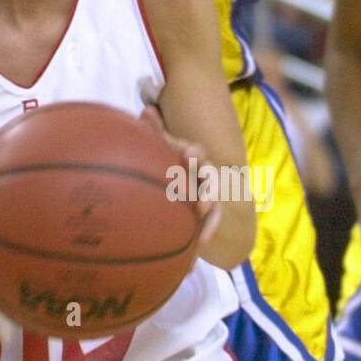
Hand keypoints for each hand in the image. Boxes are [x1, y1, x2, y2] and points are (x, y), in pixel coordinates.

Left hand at [140, 107, 221, 252]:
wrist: (185, 191)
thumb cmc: (171, 164)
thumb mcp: (164, 150)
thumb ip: (156, 133)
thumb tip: (147, 110)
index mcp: (193, 159)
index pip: (196, 154)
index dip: (192, 154)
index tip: (186, 156)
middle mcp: (204, 177)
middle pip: (210, 179)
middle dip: (207, 186)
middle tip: (201, 199)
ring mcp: (208, 198)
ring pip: (213, 204)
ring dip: (209, 212)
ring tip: (202, 222)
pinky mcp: (207, 218)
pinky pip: (210, 227)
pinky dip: (206, 235)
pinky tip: (198, 250)